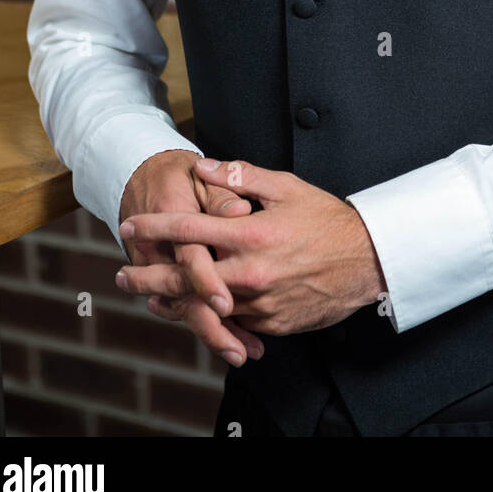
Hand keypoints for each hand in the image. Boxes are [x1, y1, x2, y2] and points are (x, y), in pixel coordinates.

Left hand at [115, 158, 387, 357]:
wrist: (368, 261)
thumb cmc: (328, 219)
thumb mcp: (287, 186)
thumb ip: (241, 177)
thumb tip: (205, 167)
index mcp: (250, 234)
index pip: (188, 231)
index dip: (154, 228)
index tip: (129, 225)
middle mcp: (250, 272)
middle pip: (185, 279)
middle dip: (148, 278)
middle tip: (124, 275)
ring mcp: (261, 303)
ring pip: (205, 308)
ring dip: (174, 303)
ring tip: (152, 299)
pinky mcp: (272, 324)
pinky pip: (234, 322)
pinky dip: (211, 317)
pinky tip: (197, 312)